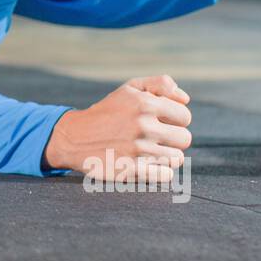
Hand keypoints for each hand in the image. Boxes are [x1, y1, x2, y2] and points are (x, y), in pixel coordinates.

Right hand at [44, 74, 191, 183]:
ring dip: (166, 156)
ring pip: (177, 159)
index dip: (175, 119)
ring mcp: (138, 150)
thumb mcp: (130, 89)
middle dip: (173, 139)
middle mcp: (143, 126)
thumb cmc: (107, 112)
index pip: (185, 116)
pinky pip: (166, 175)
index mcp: (145, 103)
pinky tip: (145, 163)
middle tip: (155, 138)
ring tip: (149, 151)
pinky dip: (159, 171)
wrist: (74, 137)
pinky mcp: (131, 170)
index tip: (161, 122)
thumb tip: (186, 99)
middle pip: (185, 139)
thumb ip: (160, 84)